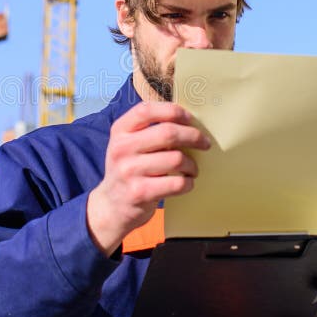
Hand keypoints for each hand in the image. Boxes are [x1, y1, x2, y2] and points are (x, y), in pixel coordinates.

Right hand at [86, 102, 209, 255]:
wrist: (112, 206)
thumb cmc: (129, 170)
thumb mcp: (128, 145)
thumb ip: (148, 130)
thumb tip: (188, 122)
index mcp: (119, 131)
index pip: (146, 110)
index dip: (173, 111)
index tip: (190, 119)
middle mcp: (122, 148)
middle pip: (168, 133)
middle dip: (193, 136)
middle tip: (204, 143)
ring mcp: (129, 171)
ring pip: (176, 159)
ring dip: (192, 164)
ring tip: (192, 169)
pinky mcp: (140, 192)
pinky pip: (177, 183)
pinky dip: (188, 183)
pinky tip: (186, 183)